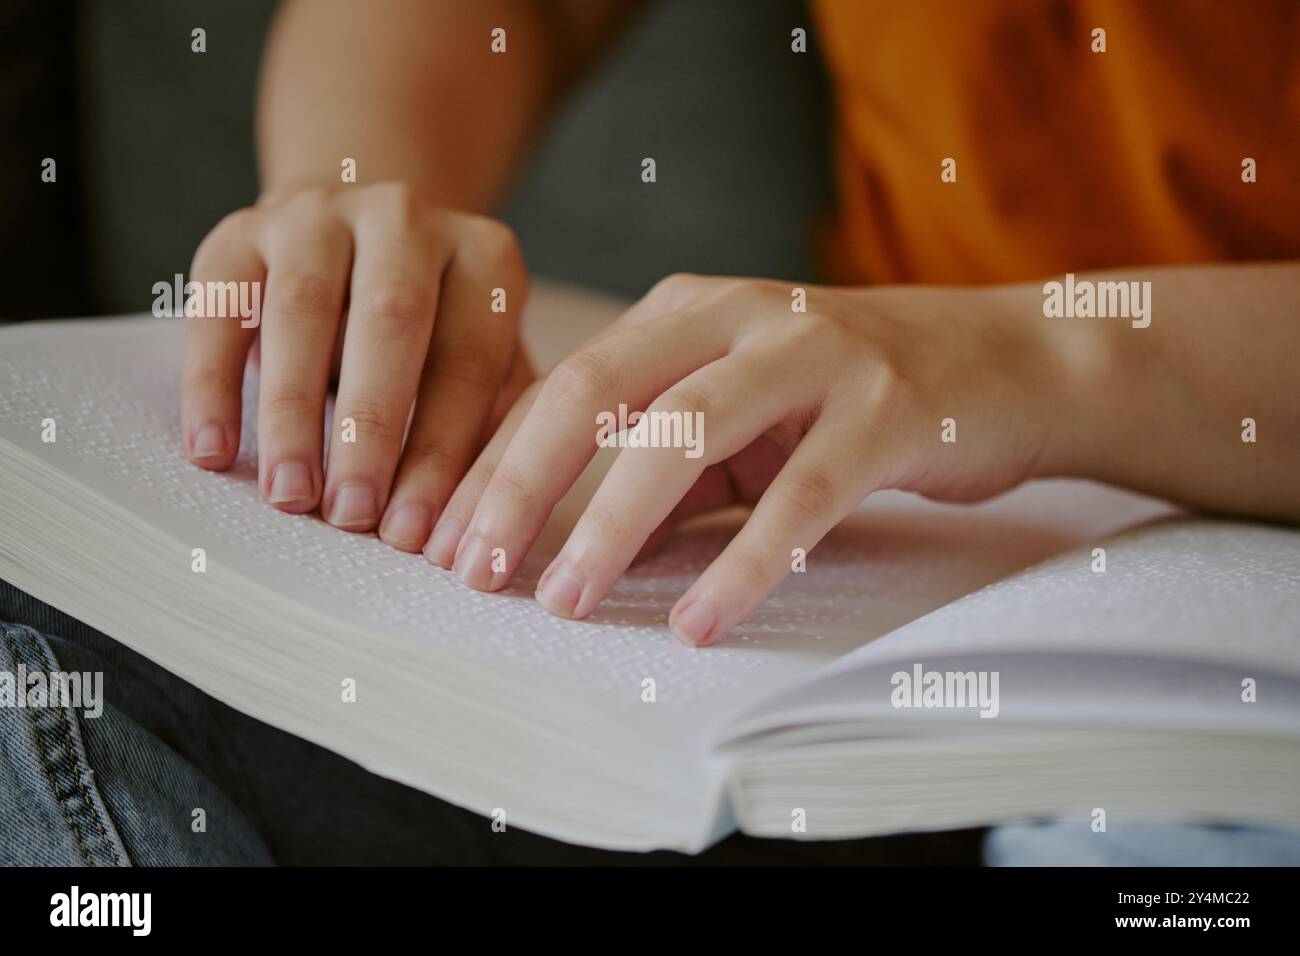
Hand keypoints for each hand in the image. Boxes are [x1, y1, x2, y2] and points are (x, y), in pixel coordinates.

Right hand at [180, 182, 532, 551]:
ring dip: (293, 415)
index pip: (469, 360)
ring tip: (289, 495)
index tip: (416, 531)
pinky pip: (218, 309)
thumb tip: (472, 516)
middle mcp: (405, 219)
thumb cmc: (432, 332)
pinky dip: (211, 385)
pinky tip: (213, 452)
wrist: (356, 241)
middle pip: (390, 323)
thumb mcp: (480, 361)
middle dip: (369, 430)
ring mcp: (319, 215)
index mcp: (483, 256)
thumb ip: (489, 422)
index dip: (442, 450)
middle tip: (352, 515)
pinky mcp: (240, 232)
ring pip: (302, 312)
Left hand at [425, 273, 1066, 644]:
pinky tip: (697, 622)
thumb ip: (664, 462)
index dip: (495, 464)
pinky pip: (798, 497)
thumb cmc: (852, 394)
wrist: (1002, 363)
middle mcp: (739, 314)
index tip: (445, 542)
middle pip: (597, 390)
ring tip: (568, 603)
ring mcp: (814, 355)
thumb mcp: (743, 411)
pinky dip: (742, 563)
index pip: (564, 383)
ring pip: (685, 435)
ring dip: (613, 526)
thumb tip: (565, 545)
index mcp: (687, 311)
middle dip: (522, 486)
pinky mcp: (884, 411)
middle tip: (475, 572)